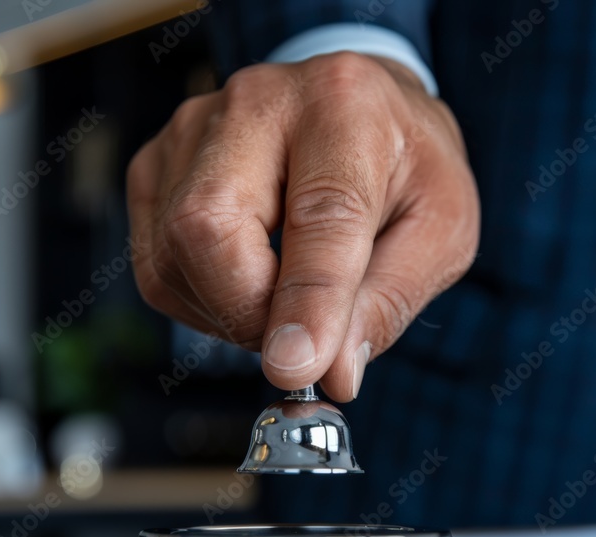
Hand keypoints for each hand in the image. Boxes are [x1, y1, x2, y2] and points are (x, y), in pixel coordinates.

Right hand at [127, 52, 478, 401]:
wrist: (357, 106)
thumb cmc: (403, 165)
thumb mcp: (441, 227)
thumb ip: (390, 300)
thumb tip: (333, 373)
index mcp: (346, 106)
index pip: (320, 212)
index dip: (308, 299)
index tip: (298, 368)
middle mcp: (256, 104)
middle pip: (210, 227)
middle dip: (249, 313)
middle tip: (300, 343)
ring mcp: (191, 132)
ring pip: (173, 258)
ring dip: (229, 315)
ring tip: (285, 300)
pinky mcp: (154, 166)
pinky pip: (156, 268)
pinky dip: (202, 303)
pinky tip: (248, 284)